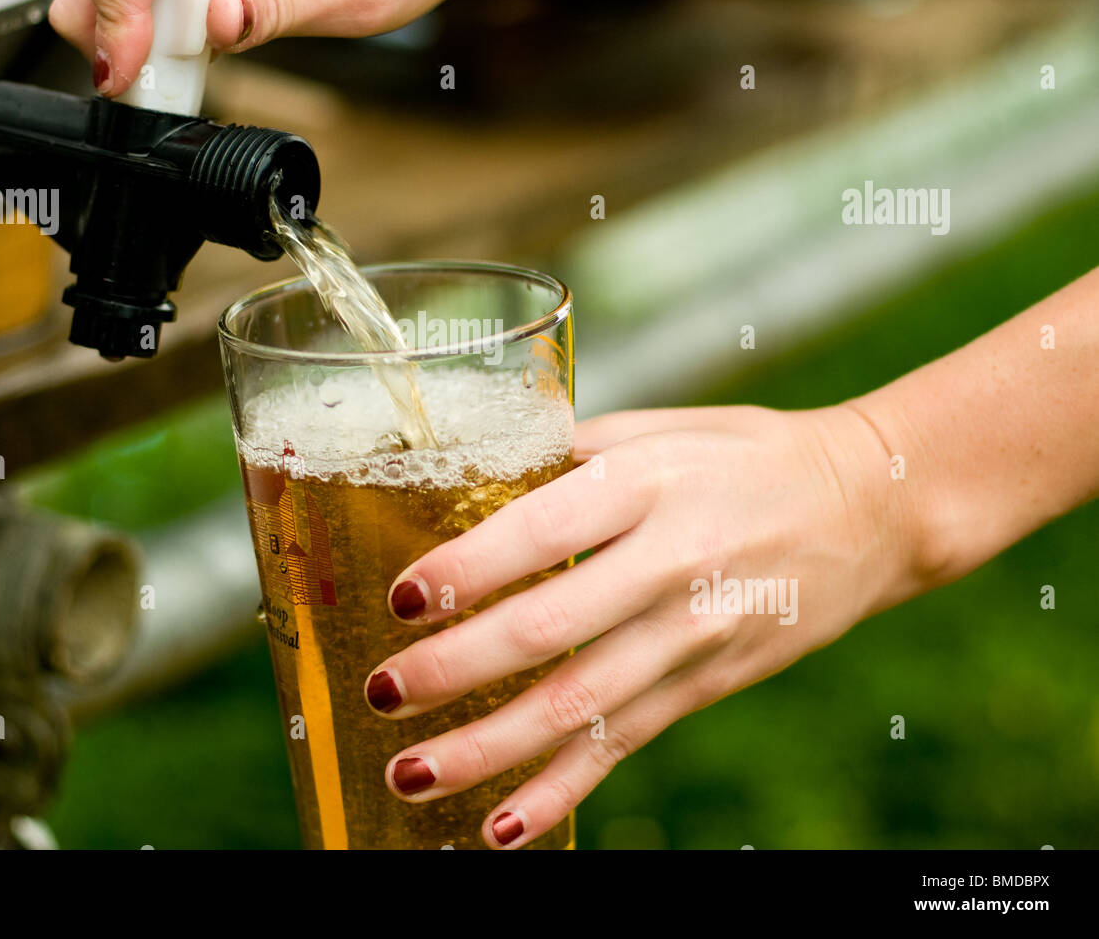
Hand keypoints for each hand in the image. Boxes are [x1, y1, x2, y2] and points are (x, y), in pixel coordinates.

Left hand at [364, 403, 924, 847]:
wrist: (872, 506)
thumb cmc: (746, 454)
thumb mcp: (661, 429)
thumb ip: (570, 453)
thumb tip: (471, 473)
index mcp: (648, 484)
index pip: (545, 530)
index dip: (470, 568)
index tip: (404, 598)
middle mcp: (671, 563)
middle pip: (551, 629)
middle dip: (458, 669)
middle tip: (383, 692)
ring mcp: (694, 633)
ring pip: (581, 705)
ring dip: (490, 749)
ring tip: (413, 775)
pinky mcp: (709, 684)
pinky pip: (625, 744)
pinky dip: (563, 791)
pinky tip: (503, 827)